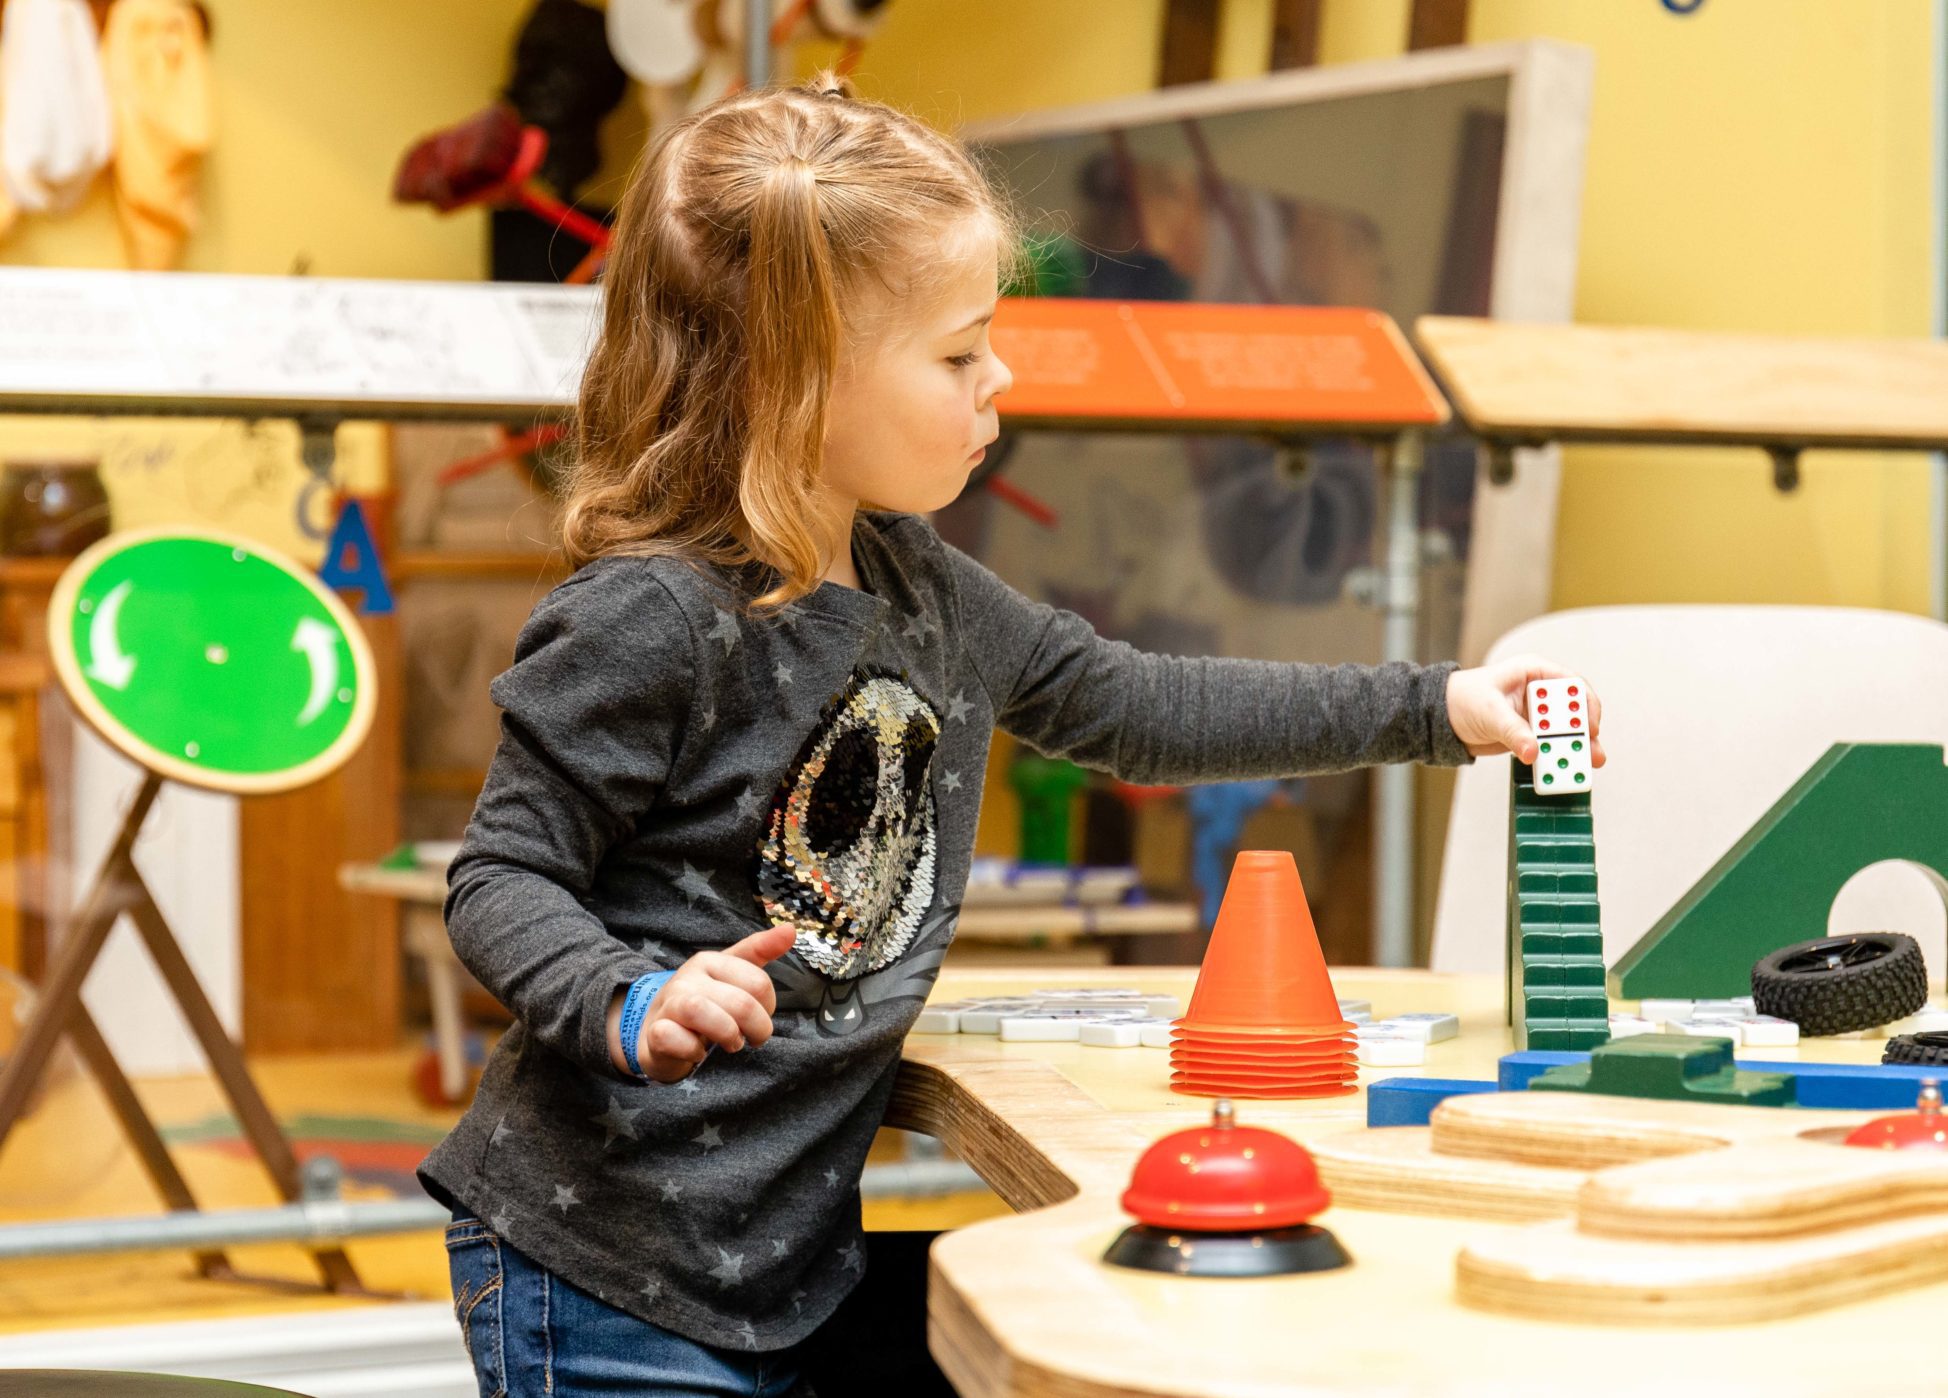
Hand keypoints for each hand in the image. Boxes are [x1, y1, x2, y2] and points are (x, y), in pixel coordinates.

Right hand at [636, 924, 797, 1083]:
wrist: (657, 1032)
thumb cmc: (702, 1002)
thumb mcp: (730, 973)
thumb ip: (759, 951)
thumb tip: (791, 930)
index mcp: (709, 961)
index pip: (758, 981)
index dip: (768, 1006)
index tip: (762, 1016)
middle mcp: (687, 978)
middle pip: (739, 1003)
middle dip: (757, 1028)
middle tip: (754, 1039)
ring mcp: (669, 1004)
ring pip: (700, 1011)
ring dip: (727, 1035)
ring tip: (732, 1044)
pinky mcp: (655, 1033)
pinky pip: (672, 1038)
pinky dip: (692, 1051)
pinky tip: (699, 1053)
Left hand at [1445, 655, 1604, 766]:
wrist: (1442, 718)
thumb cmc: (1462, 699)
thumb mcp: (1489, 712)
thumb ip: (1513, 731)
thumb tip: (1532, 752)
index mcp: (1533, 673)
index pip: (1571, 685)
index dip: (1585, 704)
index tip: (1590, 726)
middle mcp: (1539, 693)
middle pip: (1573, 712)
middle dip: (1584, 733)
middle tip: (1592, 753)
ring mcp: (1536, 714)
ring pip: (1565, 732)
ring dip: (1575, 750)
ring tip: (1583, 770)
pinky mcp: (1529, 734)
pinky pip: (1550, 746)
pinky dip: (1558, 758)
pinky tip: (1565, 773)